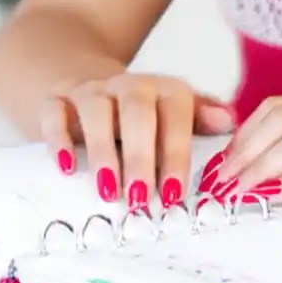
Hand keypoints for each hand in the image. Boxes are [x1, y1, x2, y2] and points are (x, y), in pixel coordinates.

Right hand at [41, 74, 234, 208]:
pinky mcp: (57, 99)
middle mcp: (127, 85)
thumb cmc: (143, 117)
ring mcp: (90, 90)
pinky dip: (59, 139)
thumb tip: (227, 121)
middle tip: (140, 197)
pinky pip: (53, 112)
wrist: (92, 85)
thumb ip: (201, 119)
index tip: (174, 193)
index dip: (176, 154)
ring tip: (107, 191)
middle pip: (136, 109)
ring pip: (95, 110)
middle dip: (140, 155)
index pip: (175, 114)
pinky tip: (67, 168)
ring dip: (102, 151)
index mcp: (163, 89)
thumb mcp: (176, 115)